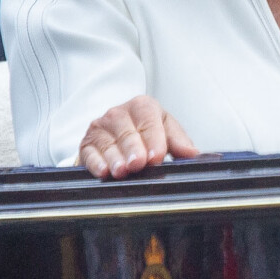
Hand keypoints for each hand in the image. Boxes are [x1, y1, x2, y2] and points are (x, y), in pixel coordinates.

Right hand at [78, 96, 198, 178]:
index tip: (157, 156)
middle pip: (127, 132)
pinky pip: (89, 152)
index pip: (149, 120)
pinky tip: (103, 171)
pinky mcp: (87, 144)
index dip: (153, 139)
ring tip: (122, 171)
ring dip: (115, 158)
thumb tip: (193, 154)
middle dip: (133, 149)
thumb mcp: (165, 131)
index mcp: (143, 107)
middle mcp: (119, 114)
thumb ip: (179, 142)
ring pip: (108, 143)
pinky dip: (96, 163)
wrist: (115, 133)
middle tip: (138, 163)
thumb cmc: (145, 132)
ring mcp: (100, 128)